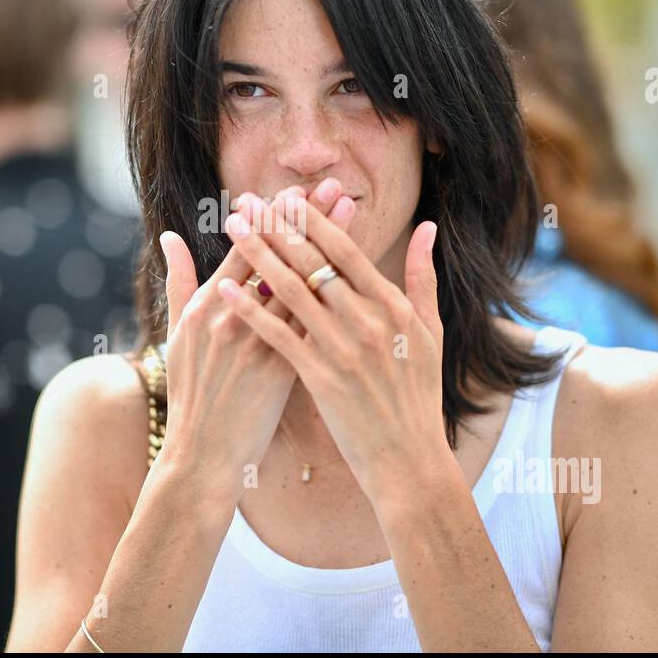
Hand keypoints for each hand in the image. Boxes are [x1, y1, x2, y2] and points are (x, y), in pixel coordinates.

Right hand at [155, 182, 355, 495]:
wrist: (203, 454)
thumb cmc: (191, 394)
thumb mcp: (176, 333)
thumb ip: (178, 280)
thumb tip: (171, 236)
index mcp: (208, 305)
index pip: (246, 247)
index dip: (274, 216)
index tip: (297, 189)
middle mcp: (234, 317)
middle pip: (280, 257)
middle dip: (310, 219)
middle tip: (336, 186)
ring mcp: (260, 343)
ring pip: (305, 285)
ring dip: (332, 247)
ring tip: (355, 218)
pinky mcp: (283, 369)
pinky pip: (316, 324)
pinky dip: (338, 297)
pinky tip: (362, 277)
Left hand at [215, 181, 445, 500]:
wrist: (409, 460)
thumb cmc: (419, 396)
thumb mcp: (431, 332)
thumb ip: (423, 277)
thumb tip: (428, 228)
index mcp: (392, 306)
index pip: (346, 250)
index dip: (313, 220)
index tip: (286, 197)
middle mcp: (367, 321)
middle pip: (313, 262)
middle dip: (276, 227)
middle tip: (246, 202)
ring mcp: (342, 349)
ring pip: (291, 291)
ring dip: (257, 255)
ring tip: (232, 230)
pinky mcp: (320, 378)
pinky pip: (278, 335)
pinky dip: (250, 309)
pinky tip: (225, 288)